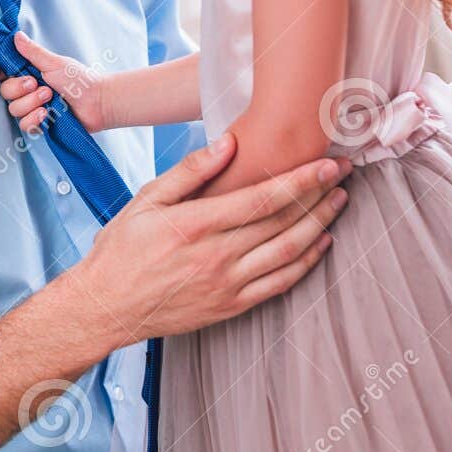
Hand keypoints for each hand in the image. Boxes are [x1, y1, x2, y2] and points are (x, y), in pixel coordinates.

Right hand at [0, 31, 112, 133]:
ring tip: (49, 98)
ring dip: (30, 103)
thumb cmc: (79, 79)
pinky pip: (25, 125)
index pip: (3, 73)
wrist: (97, 101)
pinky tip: (47, 114)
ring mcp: (33, 108)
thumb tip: (16, 36)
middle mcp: (28, 91)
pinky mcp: (40, 124)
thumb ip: (32, 52)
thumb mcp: (54, 63)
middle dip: (19, 88)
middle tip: (37, 83)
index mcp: (30, 73)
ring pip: (14, 109)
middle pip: (5, 92)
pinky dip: (34, 119)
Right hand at [65, 133, 350, 345]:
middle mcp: (217, 256)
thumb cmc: (122, 249)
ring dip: (321, 225)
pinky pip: (280, 283)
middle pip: (284, 222)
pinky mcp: (231, 306)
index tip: (326, 163)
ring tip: (340, 202)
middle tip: (343, 174)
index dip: (301, 180)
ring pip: (289, 252)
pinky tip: (320, 243)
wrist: (107, 307)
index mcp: (195, 225)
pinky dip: (306, 263)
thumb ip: (190, 172)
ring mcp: (227, 284)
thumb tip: (228, 144)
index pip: (263, 198)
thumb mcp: (146, 200)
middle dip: (320, 195)